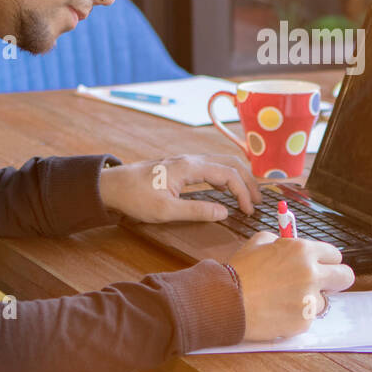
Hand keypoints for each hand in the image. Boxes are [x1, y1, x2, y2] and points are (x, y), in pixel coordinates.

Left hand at [99, 153, 263, 223]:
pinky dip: (227, 175)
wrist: (112, 186)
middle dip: (248, 181)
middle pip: (231, 163)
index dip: (243, 193)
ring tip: (249, 195)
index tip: (249, 211)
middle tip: (258, 201)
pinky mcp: (182, 166)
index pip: (228, 175)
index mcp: (189, 167)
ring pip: (223, 162)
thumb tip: (224, 212)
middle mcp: (191, 159)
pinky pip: (213, 165)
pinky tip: (228, 188)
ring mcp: (187, 161)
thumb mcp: (166, 210)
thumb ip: (197, 211)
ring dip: (239, 176)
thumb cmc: (135, 198)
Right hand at [228, 231, 354, 341]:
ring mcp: (309, 300)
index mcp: (303, 251)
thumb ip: (281, 242)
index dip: (326, 260)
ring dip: (309, 301)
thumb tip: (290, 245)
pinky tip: (277, 312)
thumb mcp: (259, 243)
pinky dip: (295, 317)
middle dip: (336, 280)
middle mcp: (311, 274)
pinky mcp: (303, 321)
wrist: (225, 301)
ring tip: (284, 301)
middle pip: (345, 277)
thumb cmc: (239, 272)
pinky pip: (307, 318)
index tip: (321, 266)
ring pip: (324, 301)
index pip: (335, 254)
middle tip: (322, 284)